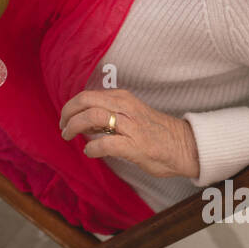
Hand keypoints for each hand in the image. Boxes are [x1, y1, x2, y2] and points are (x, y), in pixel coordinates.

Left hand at [58, 88, 198, 178]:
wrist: (185, 146)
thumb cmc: (156, 133)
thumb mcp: (131, 114)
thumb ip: (111, 115)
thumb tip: (86, 125)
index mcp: (123, 98)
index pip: (88, 95)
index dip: (71, 106)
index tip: (65, 119)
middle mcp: (125, 107)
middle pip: (86, 101)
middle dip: (68, 114)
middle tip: (63, 128)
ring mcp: (130, 126)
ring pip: (93, 117)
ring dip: (75, 127)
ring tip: (69, 137)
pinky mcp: (135, 145)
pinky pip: (105, 143)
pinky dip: (92, 148)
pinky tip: (90, 152)